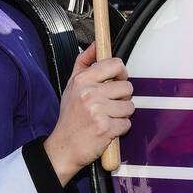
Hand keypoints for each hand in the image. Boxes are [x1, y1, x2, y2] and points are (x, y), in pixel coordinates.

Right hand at [43, 43, 133, 184]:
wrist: (62, 148)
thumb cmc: (70, 118)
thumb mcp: (71, 86)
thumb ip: (84, 63)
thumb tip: (97, 44)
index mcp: (82, 80)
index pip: (115, 64)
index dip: (121, 72)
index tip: (118, 80)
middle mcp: (89, 93)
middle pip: (127, 87)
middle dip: (121, 98)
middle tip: (107, 106)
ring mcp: (97, 110)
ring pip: (129, 106)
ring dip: (121, 115)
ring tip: (106, 118)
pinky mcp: (105, 128)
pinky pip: (127, 123)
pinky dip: (120, 129)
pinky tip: (106, 130)